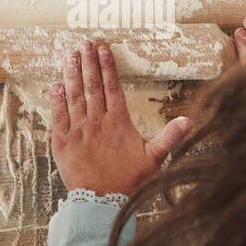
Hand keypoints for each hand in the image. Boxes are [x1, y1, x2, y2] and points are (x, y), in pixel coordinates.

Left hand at [50, 41, 191, 197]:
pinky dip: (56, 100)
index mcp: (118, 122)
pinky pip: (58, 116)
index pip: (112, 87)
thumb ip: (170, 136)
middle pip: (92, 85)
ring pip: (74, 96)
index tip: (103, 49)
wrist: (102, 202)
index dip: (108, 66)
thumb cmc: (130, 181)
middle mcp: (97, 121)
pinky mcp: (62, 141)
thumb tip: (190, 120)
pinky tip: (56, 85)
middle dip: (87, 62)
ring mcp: (78, 130)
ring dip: (71, 74)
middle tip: (83, 43)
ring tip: (69, 55)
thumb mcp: (154, 158)